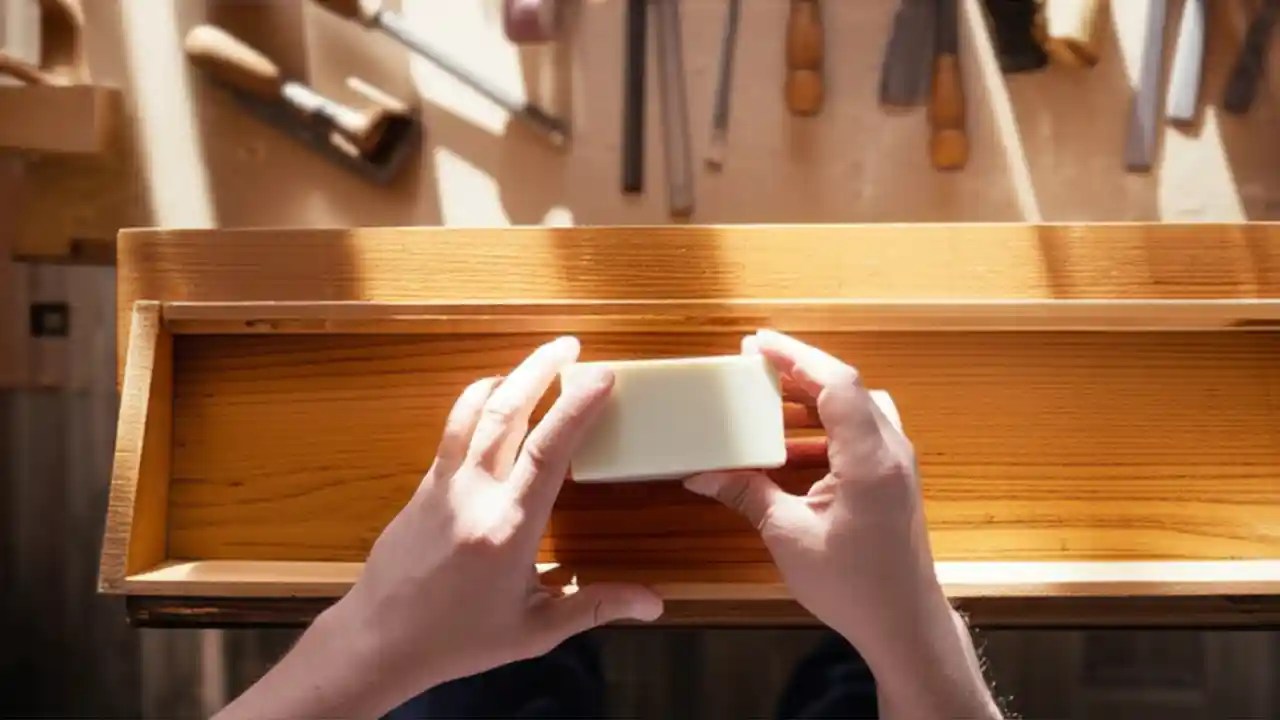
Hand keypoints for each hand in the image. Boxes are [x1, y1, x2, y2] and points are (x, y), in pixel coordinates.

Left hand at [217, 337, 662, 719]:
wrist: (378, 640)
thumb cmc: (459, 640)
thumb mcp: (534, 631)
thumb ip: (594, 606)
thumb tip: (654, 605)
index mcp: (509, 528)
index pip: (548, 452)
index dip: (577, 408)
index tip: (602, 375)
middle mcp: (474, 494)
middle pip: (507, 413)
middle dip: (540, 370)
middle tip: (572, 345)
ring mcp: (443, 484)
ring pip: (474, 411)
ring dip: (508, 377)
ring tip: (539, 361)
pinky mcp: (424, 485)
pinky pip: (454, 430)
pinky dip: (479, 403)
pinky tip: (496, 398)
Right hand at [685, 330, 998, 718]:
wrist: (905, 624)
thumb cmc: (853, 586)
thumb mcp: (789, 536)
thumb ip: (747, 493)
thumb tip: (700, 472)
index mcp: (869, 459)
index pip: (836, 384)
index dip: (795, 356)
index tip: (756, 344)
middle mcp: (891, 451)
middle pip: (847, 388)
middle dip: (798, 371)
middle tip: (753, 365)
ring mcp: (898, 463)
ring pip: (856, 407)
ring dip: (813, 398)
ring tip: (767, 398)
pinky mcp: (894, 478)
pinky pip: (860, 432)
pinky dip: (826, 425)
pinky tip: (791, 443)